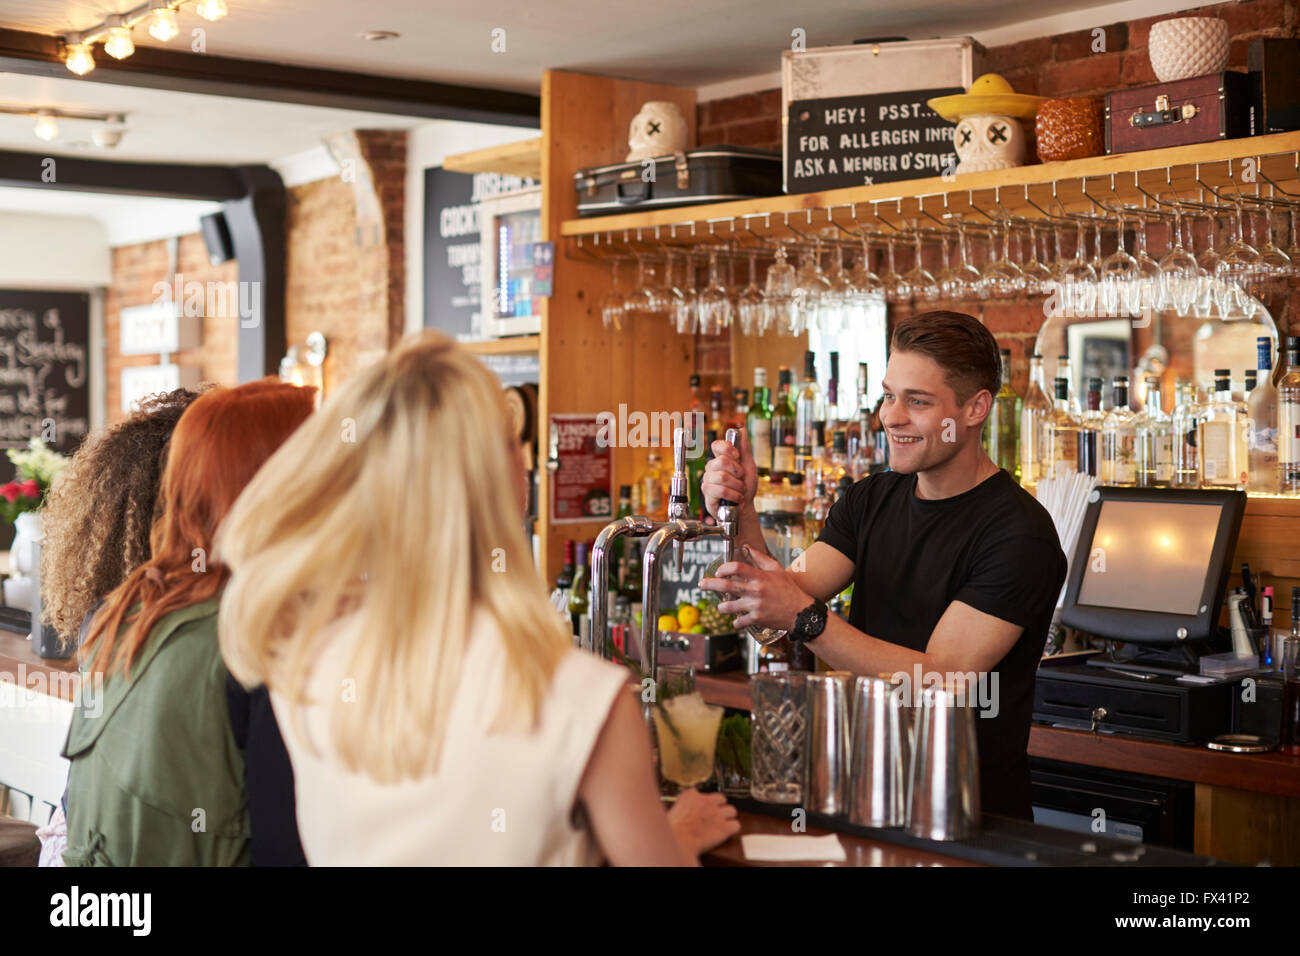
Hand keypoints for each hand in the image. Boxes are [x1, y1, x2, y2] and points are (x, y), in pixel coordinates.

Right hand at [666, 788, 739, 857]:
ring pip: (732, 810)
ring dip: (727, 816)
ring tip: (722, 823)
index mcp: (691, 795)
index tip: (701, 808)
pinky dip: (732, 828)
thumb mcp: (673, 809)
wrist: (677, 841)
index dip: (702, 802)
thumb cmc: (671, 830)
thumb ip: (683, 806)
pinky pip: (736, 825)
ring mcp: (717, 813)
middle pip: (721, 798)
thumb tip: (685, 811)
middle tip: (714, 815)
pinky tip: (727, 832)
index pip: (702, 793)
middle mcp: (706, 801)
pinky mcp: (724, 827)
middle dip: (719, 806)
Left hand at [698, 547, 812, 631]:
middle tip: (702, 584)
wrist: (800, 612)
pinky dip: (735, 622)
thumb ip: (760, 558)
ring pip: (729, 606)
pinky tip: (736, 620)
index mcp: (760, 577)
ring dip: (722, 606)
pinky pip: (739, 622)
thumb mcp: (776, 569)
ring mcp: (755, 606)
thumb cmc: (788, 589)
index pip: (737, 568)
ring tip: (722, 606)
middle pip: (726, 586)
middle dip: (710, 584)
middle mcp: (756, 591)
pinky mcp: (757, 619)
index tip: (719, 571)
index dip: (724, 568)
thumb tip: (748, 547)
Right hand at [701, 429, 756, 520]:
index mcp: (720, 459)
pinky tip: (736, 499)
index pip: (717, 445)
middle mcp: (712, 468)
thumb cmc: (745, 488)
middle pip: (721, 461)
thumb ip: (745, 449)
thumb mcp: (749, 466)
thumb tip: (742, 429)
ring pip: (722, 477)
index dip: (728, 449)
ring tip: (740, 491)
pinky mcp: (707, 494)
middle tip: (742, 479)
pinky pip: (721, 490)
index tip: (737, 456)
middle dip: (738, 472)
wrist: (745, 508)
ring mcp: (708, 481)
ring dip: (738, 486)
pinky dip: (734, 495)